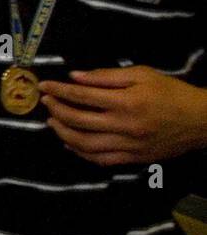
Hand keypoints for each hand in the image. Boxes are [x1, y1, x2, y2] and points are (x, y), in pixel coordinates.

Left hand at [40, 66, 206, 165]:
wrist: (201, 120)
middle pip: (78, 121)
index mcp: (126, 102)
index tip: (44, 86)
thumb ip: (106, 76)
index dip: (59, 91)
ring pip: (85, 145)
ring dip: (63, 133)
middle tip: (46, 102)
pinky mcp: (134, 159)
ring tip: (53, 122)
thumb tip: (75, 77)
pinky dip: (81, 152)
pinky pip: (100, 159)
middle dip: (57, 110)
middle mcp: (124, 126)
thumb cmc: (171, 92)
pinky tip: (70, 143)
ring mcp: (129, 145)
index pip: (82, 96)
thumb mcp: (142, 74)